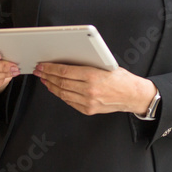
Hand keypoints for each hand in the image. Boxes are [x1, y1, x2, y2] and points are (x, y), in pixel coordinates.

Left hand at [35, 62, 156, 115]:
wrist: (132, 95)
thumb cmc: (121, 78)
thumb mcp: (105, 65)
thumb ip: (87, 64)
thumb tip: (68, 61)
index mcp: (93, 76)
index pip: (65, 71)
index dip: (51, 68)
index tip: (43, 65)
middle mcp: (89, 90)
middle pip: (61, 82)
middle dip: (47, 76)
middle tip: (40, 71)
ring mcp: (88, 102)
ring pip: (63, 93)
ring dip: (52, 86)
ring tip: (45, 80)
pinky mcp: (88, 109)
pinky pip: (70, 101)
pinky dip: (61, 94)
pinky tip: (57, 89)